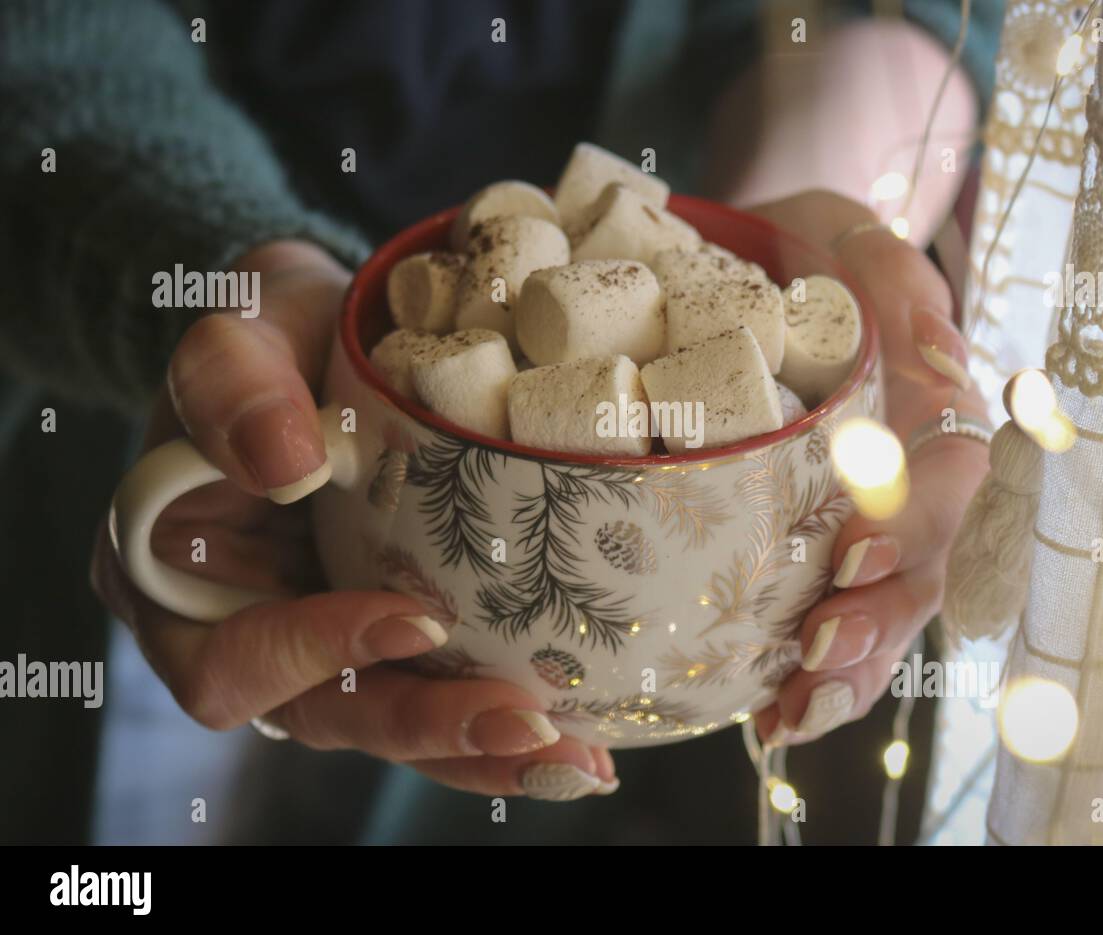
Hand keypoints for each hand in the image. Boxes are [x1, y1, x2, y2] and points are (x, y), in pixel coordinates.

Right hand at [91, 240, 617, 798]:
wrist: (320, 338)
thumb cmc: (266, 334)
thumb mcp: (235, 335)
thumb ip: (230, 384)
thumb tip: (282, 463)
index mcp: (177, 581)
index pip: (231, 662)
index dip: (316, 657)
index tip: (414, 621)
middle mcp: (251, 632)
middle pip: (329, 717)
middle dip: (430, 729)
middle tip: (528, 724)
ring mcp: (326, 642)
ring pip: (394, 723)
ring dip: (483, 749)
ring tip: (578, 759)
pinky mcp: (392, 634)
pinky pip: (440, 692)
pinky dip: (501, 719)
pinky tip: (581, 735)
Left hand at [745, 191, 989, 744]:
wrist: (759, 274)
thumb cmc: (806, 254)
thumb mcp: (844, 237)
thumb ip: (892, 277)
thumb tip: (939, 354)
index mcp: (933, 414)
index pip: (951, 482)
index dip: (917, 524)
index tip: (857, 552)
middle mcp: (916, 483)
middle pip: (925, 572)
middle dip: (877, 623)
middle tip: (817, 654)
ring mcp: (877, 526)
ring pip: (886, 617)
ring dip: (849, 674)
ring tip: (793, 715)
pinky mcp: (824, 554)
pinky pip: (838, 626)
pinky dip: (811, 680)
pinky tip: (770, 718)